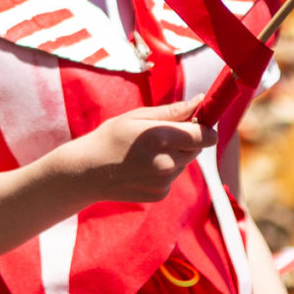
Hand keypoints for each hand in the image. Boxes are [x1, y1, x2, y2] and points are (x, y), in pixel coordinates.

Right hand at [68, 99, 213, 203]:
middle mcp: (168, 163)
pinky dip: (165, 170)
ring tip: (147, 152)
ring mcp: (164, 181)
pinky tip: (143, 167)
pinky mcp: (160, 193)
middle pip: (198, 148)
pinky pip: (173, 177)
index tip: (194, 121)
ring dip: (175, 155)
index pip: (206, 135)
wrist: (87, 171)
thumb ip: (173, 111)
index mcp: (163, 138)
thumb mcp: (138, 116)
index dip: (204, 127)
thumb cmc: (111, 137)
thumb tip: (201, 100)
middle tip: (160, 135)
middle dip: (187, 140)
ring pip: (185, 162)